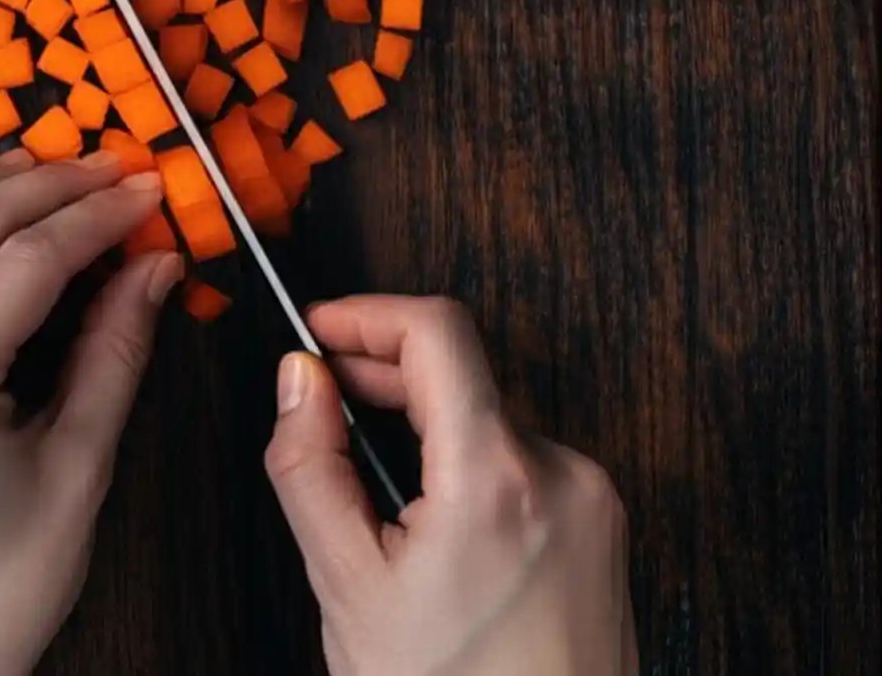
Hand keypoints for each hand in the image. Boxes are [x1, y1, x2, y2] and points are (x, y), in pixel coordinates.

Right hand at [266, 296, 636, 675]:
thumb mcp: (347, 586)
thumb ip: (311, 466)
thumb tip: (300, 381)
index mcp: (497, 480)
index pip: (438, 332)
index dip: (367, 314)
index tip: (322, 328)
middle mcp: (562, 474)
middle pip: (463, 372)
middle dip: (384, 375)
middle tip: (323, 403)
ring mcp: (592, 498)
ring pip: (488, 417)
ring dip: (424, 425)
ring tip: (374, 487)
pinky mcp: (601, 522)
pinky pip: (520, 459)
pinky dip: (465, 462)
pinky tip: (429, 518)